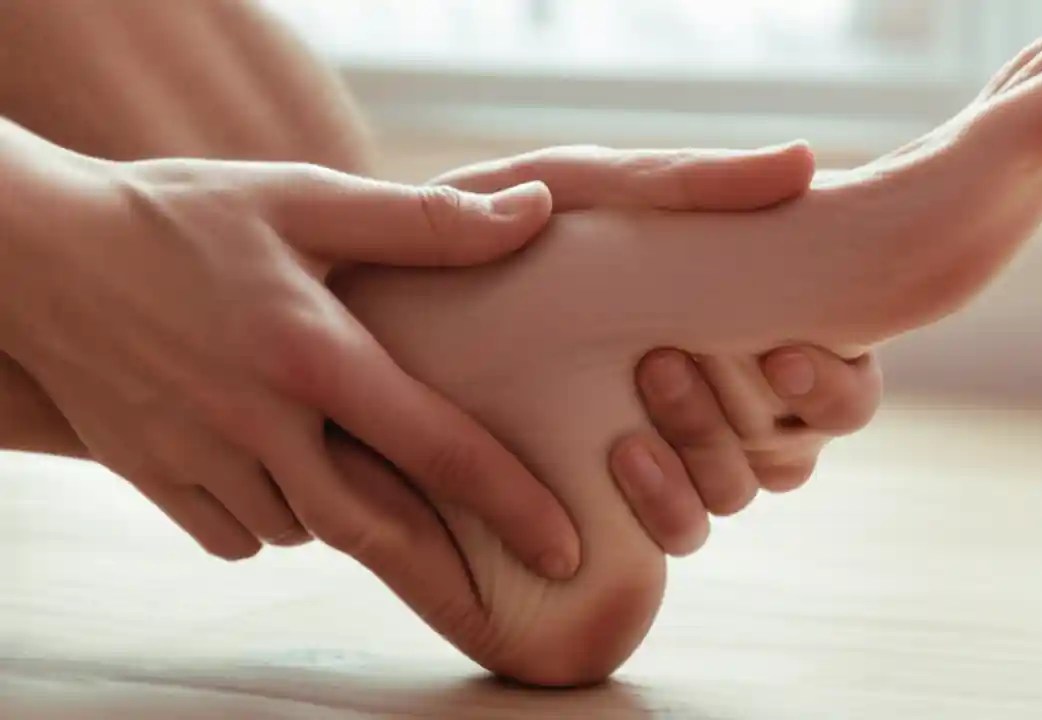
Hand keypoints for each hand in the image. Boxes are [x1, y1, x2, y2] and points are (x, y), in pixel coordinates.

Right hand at [0, 127, 579, 578]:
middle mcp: (256, 421)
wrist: (34, 248)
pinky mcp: (148, 475)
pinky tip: (279, 475)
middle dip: (440, 568)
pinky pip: (234, 535)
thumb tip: (532, 212)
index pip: (435, 446)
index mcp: (308, 353)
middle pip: (369, 526)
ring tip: (366, 480)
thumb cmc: (181, 216)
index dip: (511, 504)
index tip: (565, 549)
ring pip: (300, 529)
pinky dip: (270, 521)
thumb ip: (421, 221)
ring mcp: (196, 457)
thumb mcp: (303, 199)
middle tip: (493, 594)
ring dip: (343, 516)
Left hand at [435, 142, 884, 555]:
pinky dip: (666, 508)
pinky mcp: (611, 493)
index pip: (835, 385)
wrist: (401, 276)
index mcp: (737, 321)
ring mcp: (668, 447)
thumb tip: (806, 164)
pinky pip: (677, 532)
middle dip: (754, 424)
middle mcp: (717, 394)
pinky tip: (619, 458)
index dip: (834, 390)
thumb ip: (692, 185)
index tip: (787, 358)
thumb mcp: (594, 189)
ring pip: (738, 493)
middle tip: (677, 367)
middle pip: (798, 450)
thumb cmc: (507, 220)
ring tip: (637, 428)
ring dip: (705, 462)